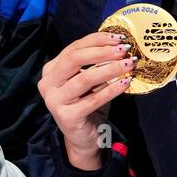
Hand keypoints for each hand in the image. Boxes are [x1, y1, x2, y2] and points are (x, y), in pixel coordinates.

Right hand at [37, 32, 134, 170]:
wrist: (83, 137)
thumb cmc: (88, 103)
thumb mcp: (90, 80)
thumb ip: (96, 62)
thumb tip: (119, 43)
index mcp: (51, 70)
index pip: (74, 48)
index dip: (97, 40)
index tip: (119, 38)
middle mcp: (48, 84)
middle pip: (74, 59)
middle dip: (101, 52)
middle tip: (124, 49)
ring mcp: (54, 101)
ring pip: (84, 79)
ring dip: (109, 69)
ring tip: (128, 64)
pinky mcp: (66, 117)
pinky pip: (93, 100)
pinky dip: (111, 90)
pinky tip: (126, 82)